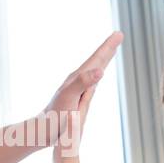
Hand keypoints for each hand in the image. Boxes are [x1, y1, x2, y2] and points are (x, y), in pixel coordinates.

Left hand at [38, 32, 122, 156]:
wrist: (44, 129)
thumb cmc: (55, 116)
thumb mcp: (69, 98)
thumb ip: (83, 83)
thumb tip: (100, 70)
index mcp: (77, 78)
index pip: (96, 58)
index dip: (108, 46)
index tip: (119, 34)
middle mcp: (77, 80)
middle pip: (96, 60)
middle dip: (108, 48)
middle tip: (118, 35)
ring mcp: (77, 88)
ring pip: (94, 68)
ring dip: (104, 58)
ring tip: (112, 49)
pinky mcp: (77, 96)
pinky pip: (92, 80)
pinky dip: (98, 71)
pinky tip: (99, 73)